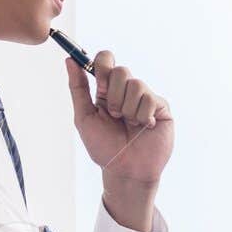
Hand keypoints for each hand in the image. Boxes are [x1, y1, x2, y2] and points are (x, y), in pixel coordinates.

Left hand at [66, 52, 174, 186]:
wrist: (126, 171)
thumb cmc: (104, 148)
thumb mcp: (84, 117)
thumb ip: (78, 88)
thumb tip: (70, 60)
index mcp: (106, 89)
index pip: (105, 60)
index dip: (101, 68)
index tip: (99, 88)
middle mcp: (126, 91)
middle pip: (120, 70)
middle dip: (113, 94)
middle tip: (115, 115)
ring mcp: (145, 98)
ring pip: (136, 84)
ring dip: (128, 109)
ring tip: (129, 124)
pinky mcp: (161, 108)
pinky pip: (150, 99)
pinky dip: (143, 116)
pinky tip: (143, 127)